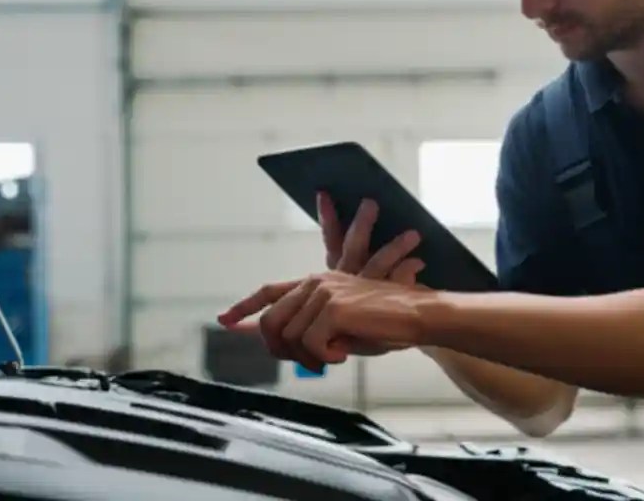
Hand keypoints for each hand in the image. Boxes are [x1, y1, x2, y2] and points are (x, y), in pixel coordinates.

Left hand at [217, 270, 435, 366]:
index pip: (270, 291)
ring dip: (308, 357)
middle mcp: (315, 282)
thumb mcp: (340, 328)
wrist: (418, 316)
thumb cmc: (384, 325)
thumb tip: (281, 347)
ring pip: (289, 336)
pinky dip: (324, 357)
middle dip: (280, 350)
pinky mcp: (334, 306)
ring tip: (332, 356)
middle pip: (271, 322)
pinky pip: (309, 344)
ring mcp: (323, 291)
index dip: (245, 307)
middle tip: (307, 362)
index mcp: (316, 283)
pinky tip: (342, 353)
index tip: (225, 320)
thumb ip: (309, 331)